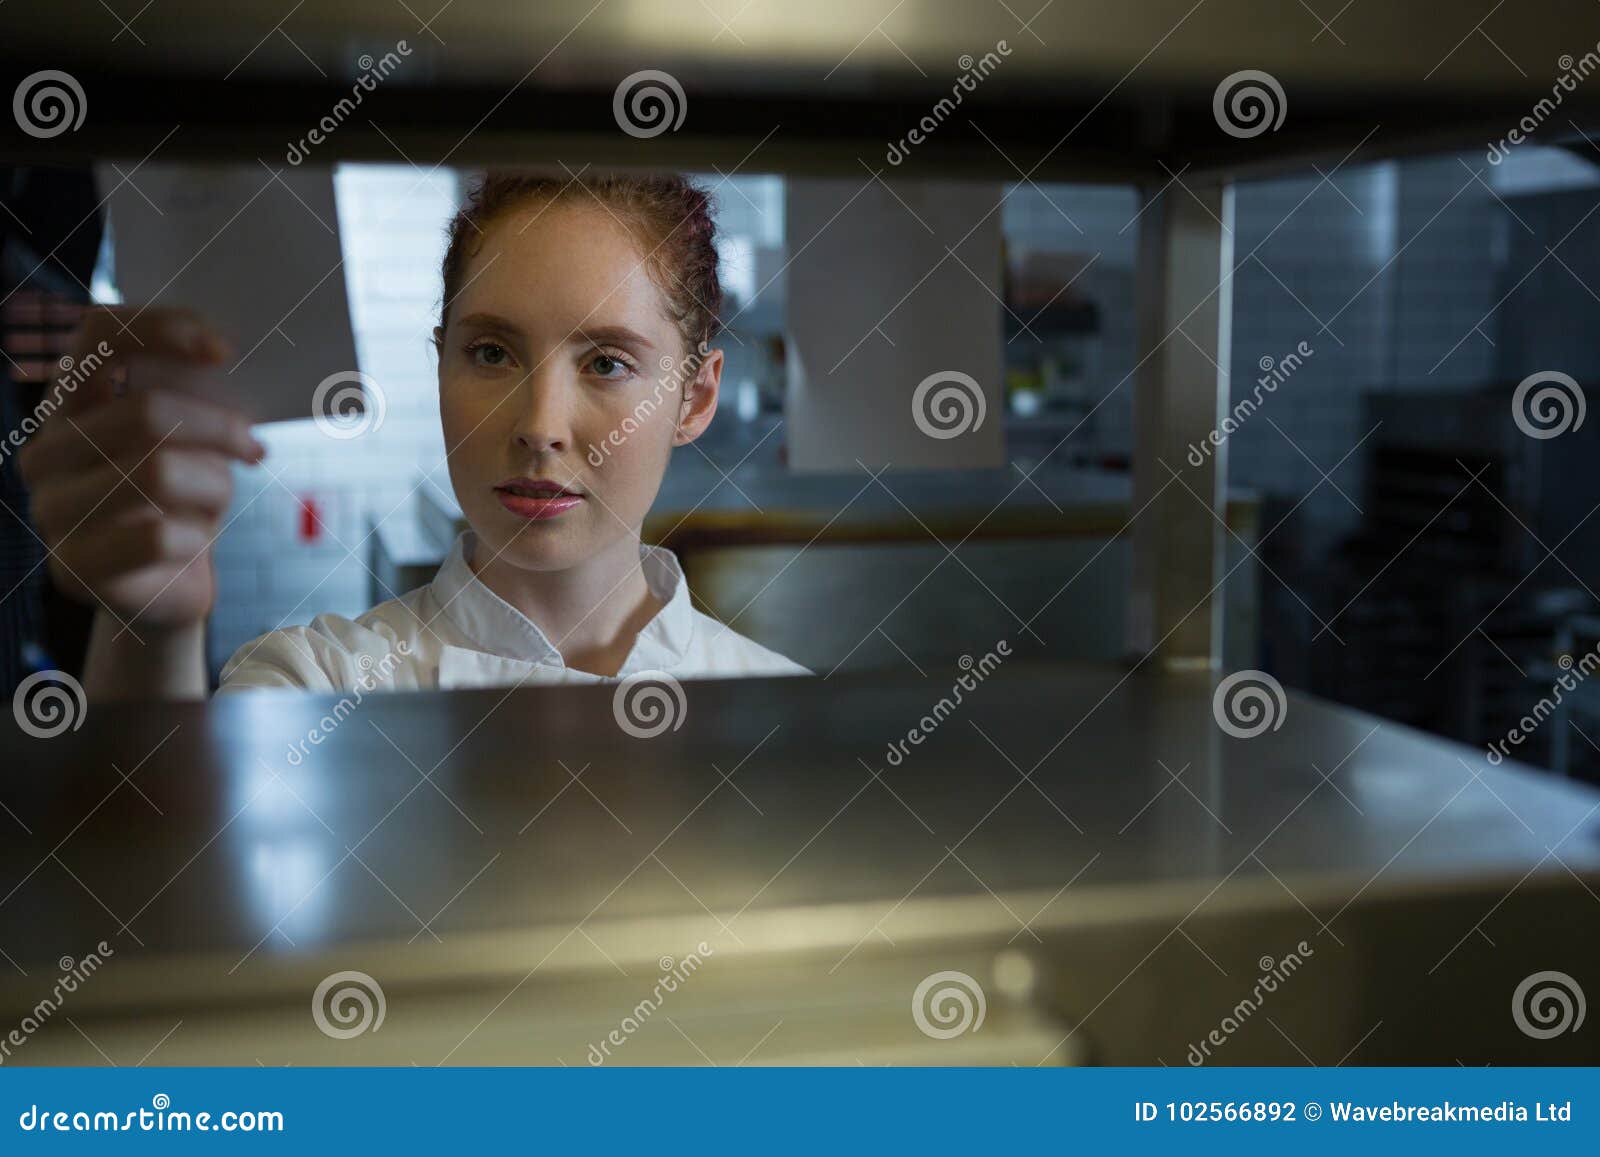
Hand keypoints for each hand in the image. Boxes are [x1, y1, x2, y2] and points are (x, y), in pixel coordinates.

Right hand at [18, 306, 265, 628]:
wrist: (167, 589)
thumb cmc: (184, 502)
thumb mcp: (193, 445)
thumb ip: (194, 401)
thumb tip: (227, 364)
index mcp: (67, 407)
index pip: (98, 335)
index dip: (164, 328)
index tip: (225, 350)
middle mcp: (44, 454)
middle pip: (143, 411)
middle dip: (217, 427)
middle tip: (253, 446)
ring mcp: (50, 513)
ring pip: (157, 473)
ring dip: (213, 486)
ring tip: (219, 500)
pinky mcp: (73, 569)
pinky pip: (162, 537)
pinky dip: (200, 537)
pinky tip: (195, 545)